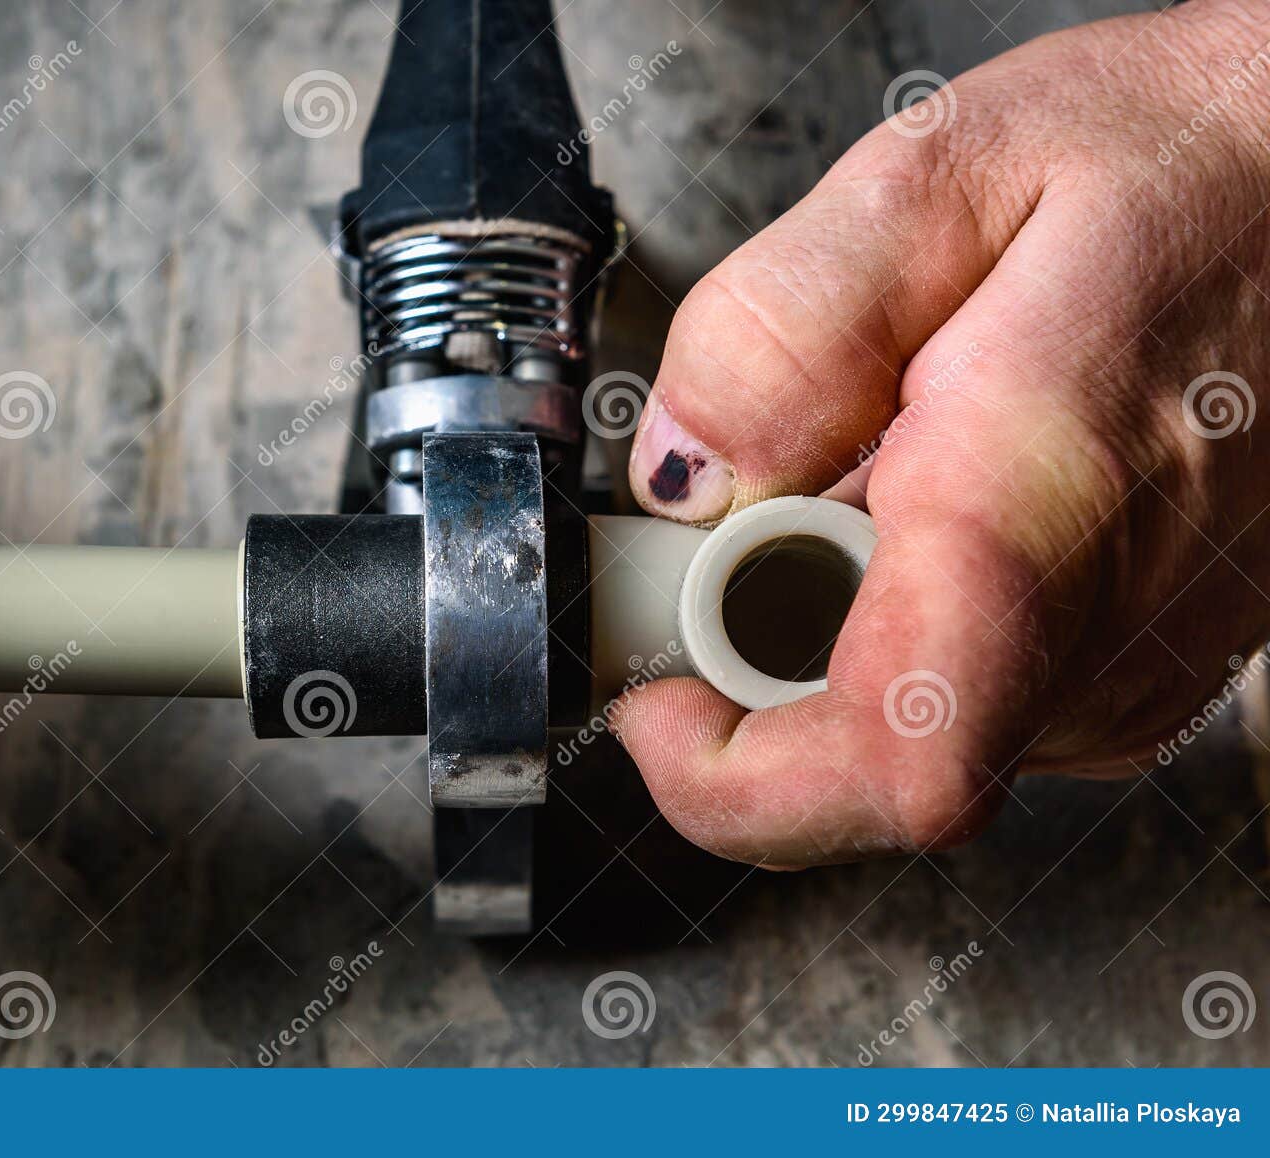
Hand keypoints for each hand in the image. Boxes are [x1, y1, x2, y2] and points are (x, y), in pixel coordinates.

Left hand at [611, 0, 1269, 865]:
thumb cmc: (1198, 163)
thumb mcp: (949, 173)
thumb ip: (787, 330)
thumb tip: (682, 480)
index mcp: (1039, 510)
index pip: (883, 769)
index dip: (723, 768)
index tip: (648, 680)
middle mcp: (1107, 632)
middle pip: (858, 762)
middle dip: (742, 660)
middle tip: (739, 504)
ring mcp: (1135, 663)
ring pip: (905, 732)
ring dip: (821, 628)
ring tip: (862, 462)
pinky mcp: (1142, 660)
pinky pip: (965, 692)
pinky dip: (894, 616)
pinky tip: (925, 495)